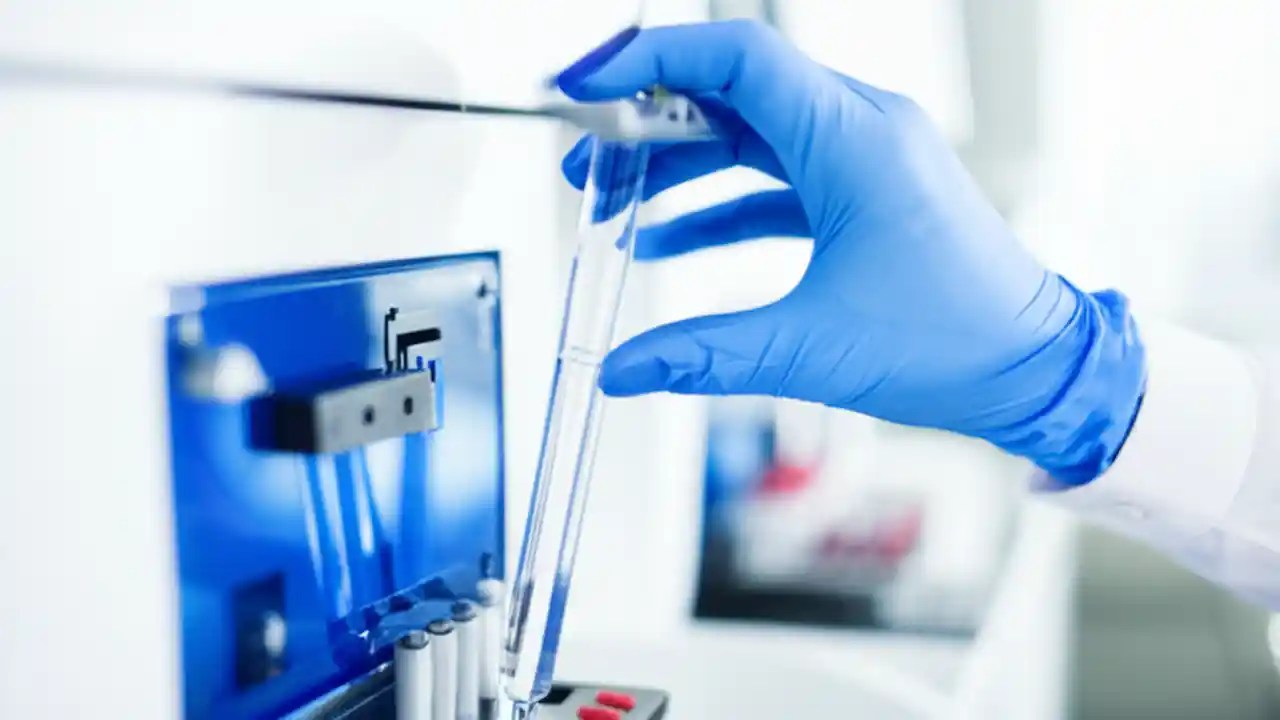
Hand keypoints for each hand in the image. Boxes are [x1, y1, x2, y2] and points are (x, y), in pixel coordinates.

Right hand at [557, 21, 1144, 483]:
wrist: (1036, 368)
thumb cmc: (958, 343)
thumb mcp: (813, 349)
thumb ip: (704, 354)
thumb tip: (622, 370)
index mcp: (854, 138)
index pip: (736, 55)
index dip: (649, 58)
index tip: (584, 84)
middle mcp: (861, 129)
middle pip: (731, 88)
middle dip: (645, 119)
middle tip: (583, 157)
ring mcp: (864, 158)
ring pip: (747, 132)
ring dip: (675, 161)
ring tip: (609, 199)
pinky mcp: (862, 193)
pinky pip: (772, 178)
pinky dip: (716, 201)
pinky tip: (664, 237)